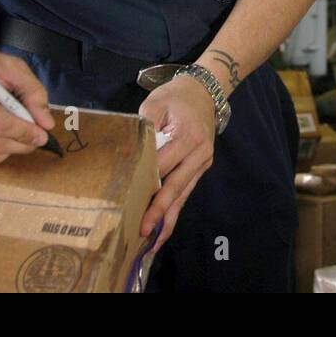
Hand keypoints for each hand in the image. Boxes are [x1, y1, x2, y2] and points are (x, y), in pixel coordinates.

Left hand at [138, 74, 216, 250]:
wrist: (206, 92)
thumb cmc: (177, 97)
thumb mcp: (156, 104)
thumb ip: (144, 128)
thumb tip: (131, 155)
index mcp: (188, 137)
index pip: (163, 165)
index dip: (146, 185)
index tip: (130, 203)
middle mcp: (199, 154)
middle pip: (176, 187)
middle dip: (158, 212)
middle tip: (141, 232)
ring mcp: (202, 164)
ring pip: (183, 196)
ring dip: (168, 220)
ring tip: (152, 244)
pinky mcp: (200, 169)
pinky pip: (185, 193)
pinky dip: (174, 211)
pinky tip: (163, 228)